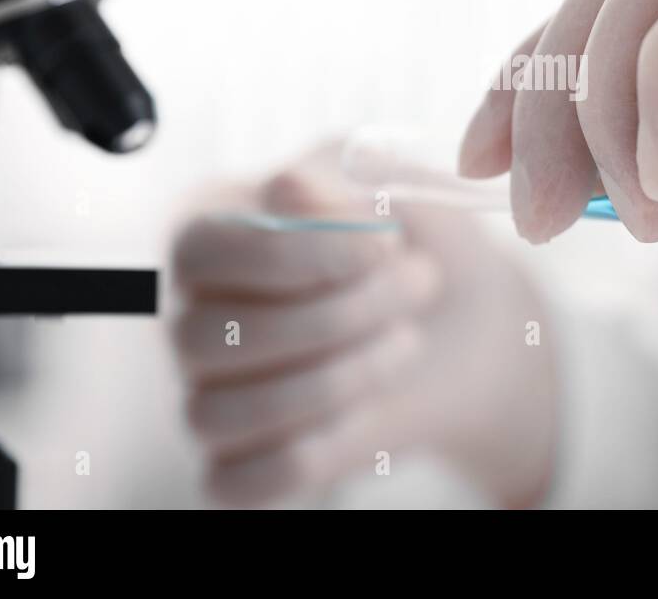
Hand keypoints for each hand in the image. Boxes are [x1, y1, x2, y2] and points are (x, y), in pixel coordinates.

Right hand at [171, 143, 555, 505]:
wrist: (466, 317)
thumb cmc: (411, 238)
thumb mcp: (392, 181)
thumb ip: (342, 175)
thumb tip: (285, 191)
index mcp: (206, 229)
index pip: (198, 249)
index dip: (296, 251)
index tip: (384, 242)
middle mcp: (191, 313)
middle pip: (206, 336)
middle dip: (336, 314)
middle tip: (419, 282)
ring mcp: (208, 393)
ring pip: (219, 415)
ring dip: (335, 380)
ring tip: (405, 340)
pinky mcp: (241, 464)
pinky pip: (237, 483)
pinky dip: (311, 452)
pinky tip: (370, 408)